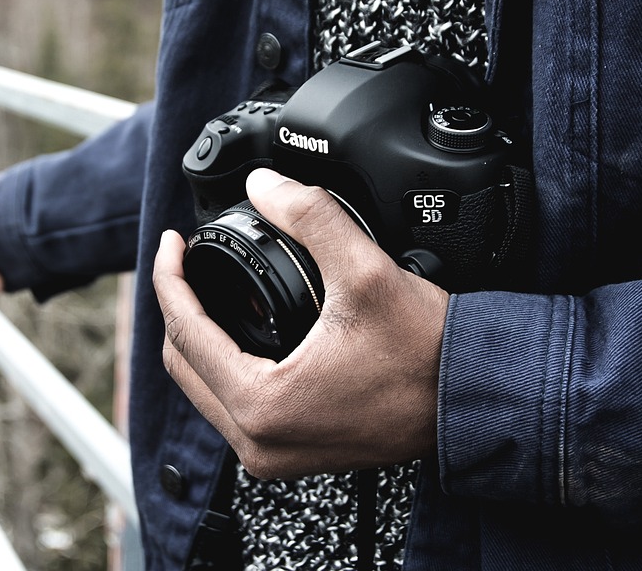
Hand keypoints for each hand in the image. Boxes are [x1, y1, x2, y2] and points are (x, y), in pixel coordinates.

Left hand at [153, 168, 448, 478]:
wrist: (472, 401)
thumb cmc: (428, 355)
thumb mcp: (366, 271)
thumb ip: (312, 217)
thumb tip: (264, 186)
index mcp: (262, 403)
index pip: (183, 333)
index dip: (169, 278)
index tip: (172, 244)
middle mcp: (258, 441)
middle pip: (183, 366)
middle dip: (177, 307)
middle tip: (183, 262)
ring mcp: (273, 456)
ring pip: (204, 390)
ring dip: (198, 339)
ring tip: (205, 290)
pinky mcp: (291, 455)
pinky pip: (233, 408)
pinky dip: (225, 366)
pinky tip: (239, 330)